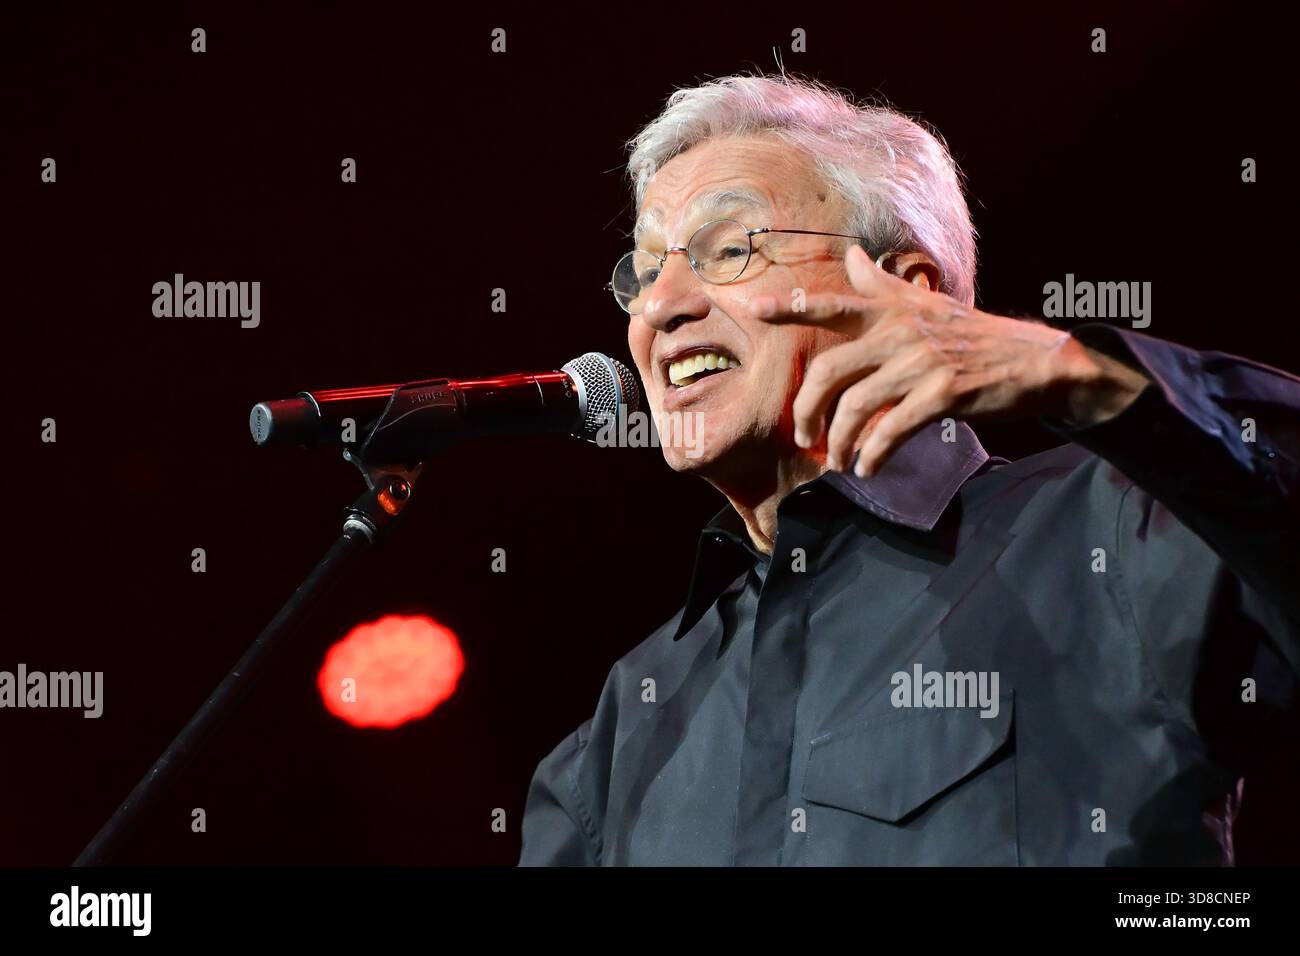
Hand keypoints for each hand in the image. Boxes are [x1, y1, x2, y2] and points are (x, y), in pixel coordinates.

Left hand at [751, 245, 1149, 476]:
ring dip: (839, 442)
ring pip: (855, 407)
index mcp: (893, 311)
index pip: (832, 304)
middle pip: (829, 372)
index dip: (790, 305)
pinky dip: (873, 454)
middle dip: (807, 411)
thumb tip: (850, 256)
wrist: (1040, 363)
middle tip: (805, 437)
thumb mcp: (927, 304)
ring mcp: (921, 362)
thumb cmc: (976, 338)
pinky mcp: (942, 394)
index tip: (753, 310)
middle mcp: (901, 331)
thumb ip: (882, 287)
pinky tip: (869, 468)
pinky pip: (890, 430)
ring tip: (839, 462)